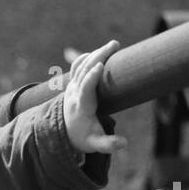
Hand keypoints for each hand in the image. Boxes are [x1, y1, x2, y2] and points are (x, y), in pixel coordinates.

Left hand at [62, 40, 127, 156]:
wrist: (64, 133)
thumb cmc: (83, 138)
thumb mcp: (95, 144)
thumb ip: (108, 145)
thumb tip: (124, 143)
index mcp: (81, 107)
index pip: (84, 89)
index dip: (91, 77)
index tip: (100, 65)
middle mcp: (74, 94)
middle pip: (84, 71)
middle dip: (98, 56)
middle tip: (115, 45)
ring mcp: (72, 87)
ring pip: (81, 66)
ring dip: (96, 53)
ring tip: (113, 45)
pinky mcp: (73, 84)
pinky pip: (77, 67)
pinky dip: (87, 57)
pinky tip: (98, 52)